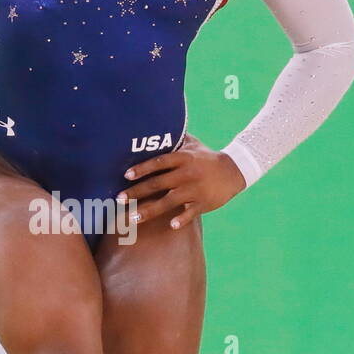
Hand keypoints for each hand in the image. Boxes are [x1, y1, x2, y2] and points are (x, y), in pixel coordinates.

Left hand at [118, 132, 247, 232]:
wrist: (234, 170)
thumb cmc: (208, 157)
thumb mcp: (193, 144)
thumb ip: (175, 139)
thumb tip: (154, 129)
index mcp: (183, 158)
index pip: (159, 162)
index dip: (142, 168)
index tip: (126, 175)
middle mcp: (187, 173)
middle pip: (158, 183)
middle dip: (137, 192)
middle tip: (120, 199)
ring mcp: (195, 189)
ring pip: (169, 201)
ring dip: (149, 210)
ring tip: (133, 217)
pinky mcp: (204, 203)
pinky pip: (191, 212)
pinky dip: (182, 218)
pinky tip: (171, 225)